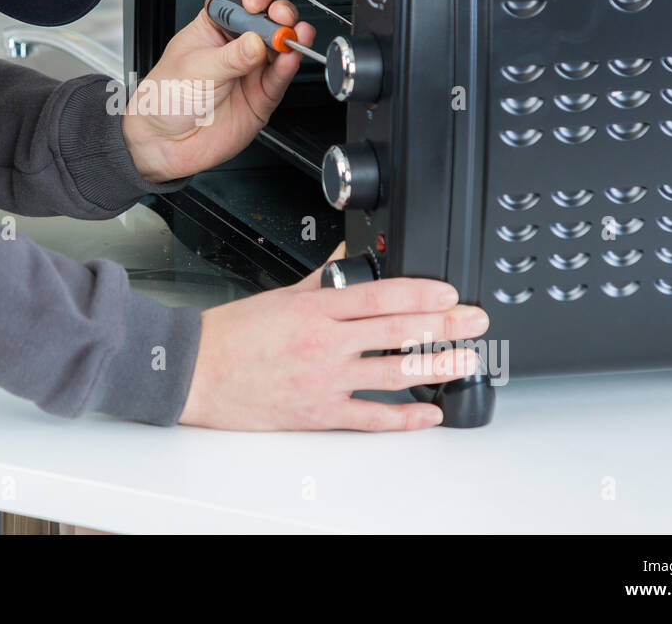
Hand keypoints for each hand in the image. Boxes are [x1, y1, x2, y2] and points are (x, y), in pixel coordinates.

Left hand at [121, 0, 315, 182]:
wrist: (164, 141)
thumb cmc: (166, 96)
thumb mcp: (194, 68)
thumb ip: (231, 57)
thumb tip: (258, 42)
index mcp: (215, 22)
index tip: (256, 1)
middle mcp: (238, 42)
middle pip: (270, 14)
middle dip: (280, 11)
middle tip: (279, 21)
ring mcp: (253, 67)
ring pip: (283, 43)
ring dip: (292, 36)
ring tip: (291, 38)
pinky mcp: (263, 94)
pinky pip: (282, 76)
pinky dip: (291, 65)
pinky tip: (291, 57)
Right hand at [177, 244, 488, 430]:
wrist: (194, 372)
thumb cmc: (231, 335)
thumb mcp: (280, 293)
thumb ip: (321, 276)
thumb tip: (348, 252)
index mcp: (315, 309)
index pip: (380, 295)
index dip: (422, 294)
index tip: (450, 294)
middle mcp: (324, 343)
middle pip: (397, 332)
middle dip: (444, 327)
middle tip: (477, 322)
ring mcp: (324, 380)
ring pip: (392, 373)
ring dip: (436, 367)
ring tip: (466, 362)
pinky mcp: (318, 413)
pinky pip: (370, 418)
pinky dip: (404, 418)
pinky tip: (429, 413)